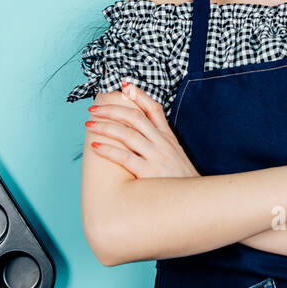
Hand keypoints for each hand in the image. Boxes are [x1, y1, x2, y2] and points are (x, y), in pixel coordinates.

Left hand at [85, 80, 199, 178]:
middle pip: (135, 117)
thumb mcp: (176, 157)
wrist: (196, 202)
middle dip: (111, 109)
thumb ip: (160, 144)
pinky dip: (108, 150)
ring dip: (105, 127)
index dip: (138, 95)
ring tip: (89, 124)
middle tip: (93, 108)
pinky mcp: (150, 172)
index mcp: (168, 138)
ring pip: (127, 134)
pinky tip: (95, 147)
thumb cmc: (181, 182)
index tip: (123, 85)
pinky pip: (125, 157)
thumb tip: (140, 136)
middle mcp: (163, 143)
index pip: (154, 109)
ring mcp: (157, 157)